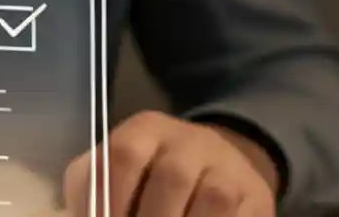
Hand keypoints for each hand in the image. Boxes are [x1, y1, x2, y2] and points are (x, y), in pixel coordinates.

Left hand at [63, 111, 278, 216]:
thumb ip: (92, 188)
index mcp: (147, 129)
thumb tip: (82, 214)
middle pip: (171, 179)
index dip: (111, 198)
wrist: (223, 163)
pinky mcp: (257, 198)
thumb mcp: (120, 170)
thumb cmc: (153, 174)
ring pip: (212, 201)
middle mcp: (190, 142)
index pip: (124, 156)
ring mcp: (229, 169)